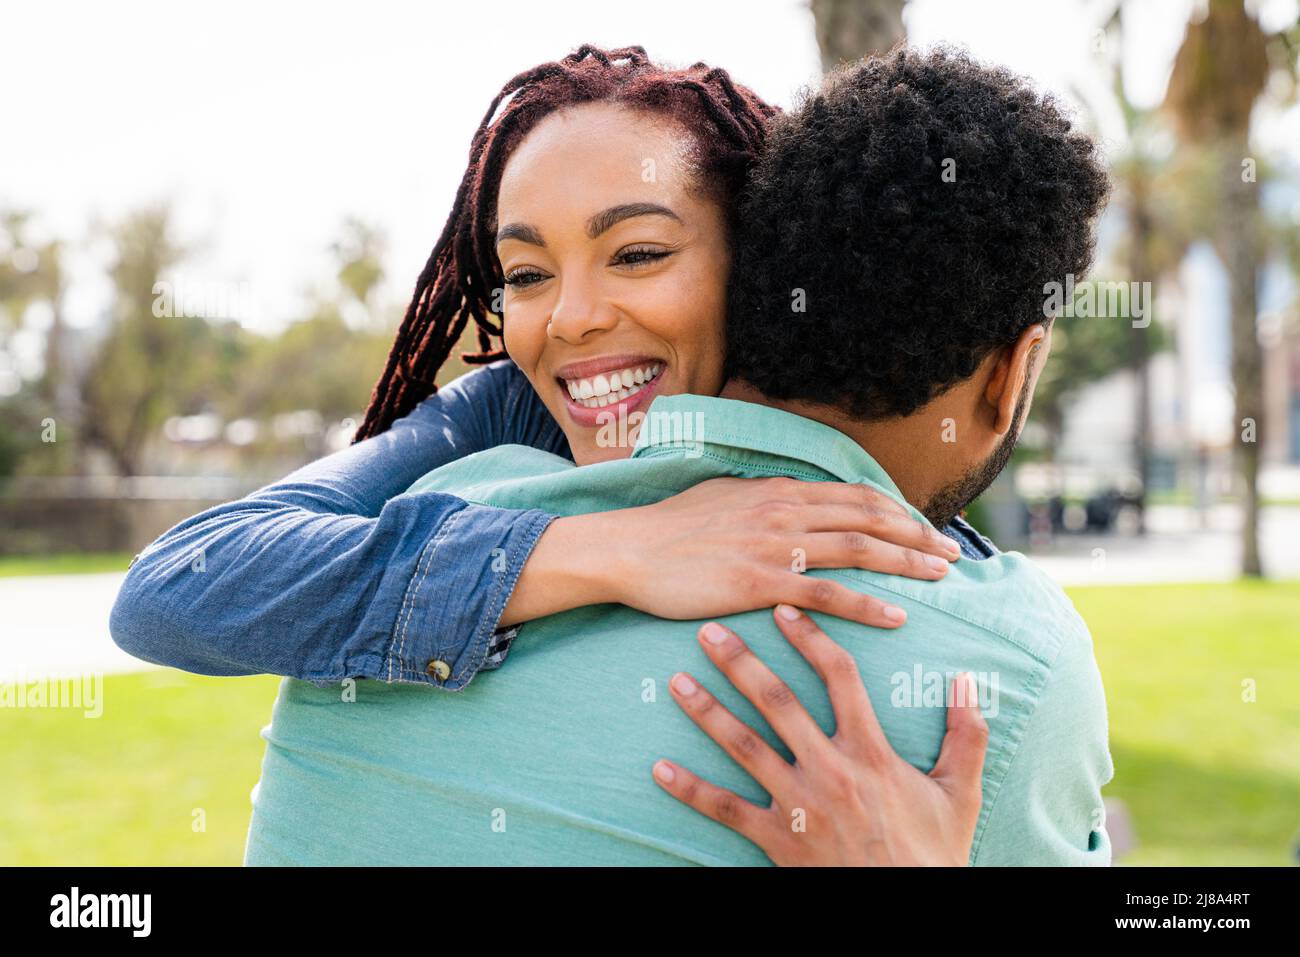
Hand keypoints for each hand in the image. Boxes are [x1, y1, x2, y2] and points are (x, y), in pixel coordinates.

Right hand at [505, 476, 959, 628]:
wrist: (630, 549)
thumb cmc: (671, 527)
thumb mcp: (724, 495)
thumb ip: (764, 496)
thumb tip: (791, 496)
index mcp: (779, 490)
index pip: (854, 496)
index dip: (897, 511)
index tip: (924, 528)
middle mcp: (785, 511)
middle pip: (869, 518)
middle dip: (917, 535)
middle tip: (952, 553)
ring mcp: (775, 546)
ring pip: (858, 551)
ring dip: (906, 563)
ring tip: (940, 577)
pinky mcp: (761, 582)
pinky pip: (827, 594)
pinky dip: (868, 604)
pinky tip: (897, 616)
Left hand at [652, 605, 987, 865]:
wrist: (908, 907)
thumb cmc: (933, 852)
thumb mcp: (961, 792)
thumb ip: (966, 734)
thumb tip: (969, 680)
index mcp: (871, 752)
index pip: (839, 678)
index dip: (811, 639)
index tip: (784, 612)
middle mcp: (829, 769)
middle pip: (777, 702)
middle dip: (741, 662)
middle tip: (709, 630)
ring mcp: (798, 804)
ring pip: (744, 746)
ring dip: (707, 711)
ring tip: (676, 681)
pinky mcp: (777, 838)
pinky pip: (726, 809)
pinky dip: (690, 788)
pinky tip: (659, 768)